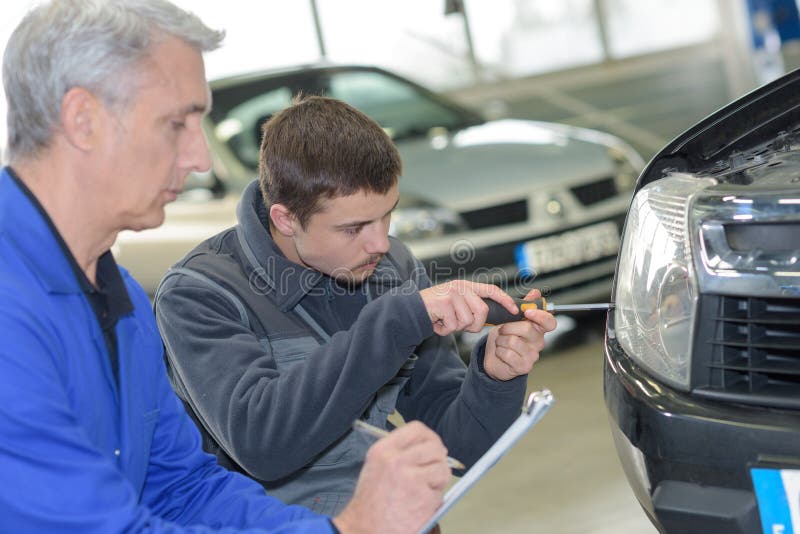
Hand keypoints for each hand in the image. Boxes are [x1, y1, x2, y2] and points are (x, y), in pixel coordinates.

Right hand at [333, 421, 450, 533]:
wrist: (364, 529)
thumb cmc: (371, 501)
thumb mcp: (376, 465)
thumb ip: (399, 452)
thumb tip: (427, 447)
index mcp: (384, 450)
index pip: (417, 429)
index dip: (430, 438)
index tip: (432, 447)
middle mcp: (397, 460)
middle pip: (435, 446)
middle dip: (438, 458)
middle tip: (432, 470)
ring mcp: (411, 478)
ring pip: (442, 468)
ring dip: (439, 479)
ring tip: (424, 489)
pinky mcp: (423, 497)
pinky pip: (441, 491)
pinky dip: (435, 497)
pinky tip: (421, 503)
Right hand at [419, 280, 516, 335]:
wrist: (411, 309)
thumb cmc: (435, 309)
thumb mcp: (456, 303)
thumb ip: (471, 306)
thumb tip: (488, 317)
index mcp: (466, 286)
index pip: (492, 290)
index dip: (505, 300)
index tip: (514, 310)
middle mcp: (460, 287)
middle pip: (482, 311)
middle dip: (472, 324)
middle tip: (458, 324)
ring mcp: (452, 294)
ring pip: (467, 321)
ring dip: (456, 327)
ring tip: (445, 320)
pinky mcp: (444, 303)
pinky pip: (453, 325)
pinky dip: (445, 330)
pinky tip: (437, 322)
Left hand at [483, 289, 557, 380]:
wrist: (494, 358)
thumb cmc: (504, 338)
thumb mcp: (511, 319)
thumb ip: (523, 306)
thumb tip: (536, 292)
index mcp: (538, 329)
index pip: (550, 322)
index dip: (540, 316)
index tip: (527, 312)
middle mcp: (538, 343)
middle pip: (527, 329)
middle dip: (508, 327)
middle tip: (502, 330)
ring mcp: (532, 356)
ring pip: (513, 341)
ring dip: (501, 340)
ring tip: (500, 342)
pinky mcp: (524, 367)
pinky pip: (508, 354)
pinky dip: (499, 351)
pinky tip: (500, 353)